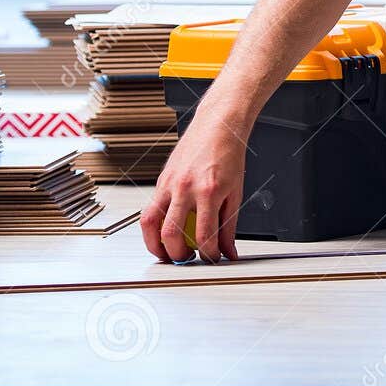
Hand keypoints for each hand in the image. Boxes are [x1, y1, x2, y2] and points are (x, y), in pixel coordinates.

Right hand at [140, 108, 247, 261]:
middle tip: (188, 259)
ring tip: (166, 254)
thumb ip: (229, 225)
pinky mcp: (161, 180)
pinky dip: (153, 227)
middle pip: (171, 234)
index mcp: (209, 191)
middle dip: (178, 255)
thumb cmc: (229, 154)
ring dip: (154, 246)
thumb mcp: (236, 192)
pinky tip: (162, 233)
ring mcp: (170, 183)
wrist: (218, 126)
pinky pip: (149, 209)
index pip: (204, 236)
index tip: (212, 259)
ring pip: (150, 223)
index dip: (208, 255)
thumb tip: (228, 251)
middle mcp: (186, 188)